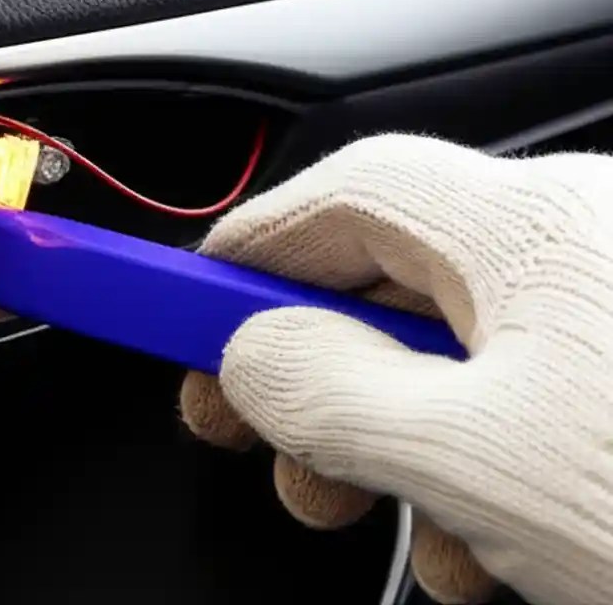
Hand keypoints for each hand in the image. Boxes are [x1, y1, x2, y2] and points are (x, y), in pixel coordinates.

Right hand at [181, 135, 612, 604]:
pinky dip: (464, 467)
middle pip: (384, 282)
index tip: (175, 309)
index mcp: (531, 226)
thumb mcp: (471, 458)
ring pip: (444, 356)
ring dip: (380, 441)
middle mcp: (575, 246)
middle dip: (305, 371)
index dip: (246, 254)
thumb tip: (254, 356)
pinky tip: (477, 546)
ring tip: (372, 515)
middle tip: (249, 432)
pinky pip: (512, 400)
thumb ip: (331, 394)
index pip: (344, 197)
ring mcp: (605, 312)